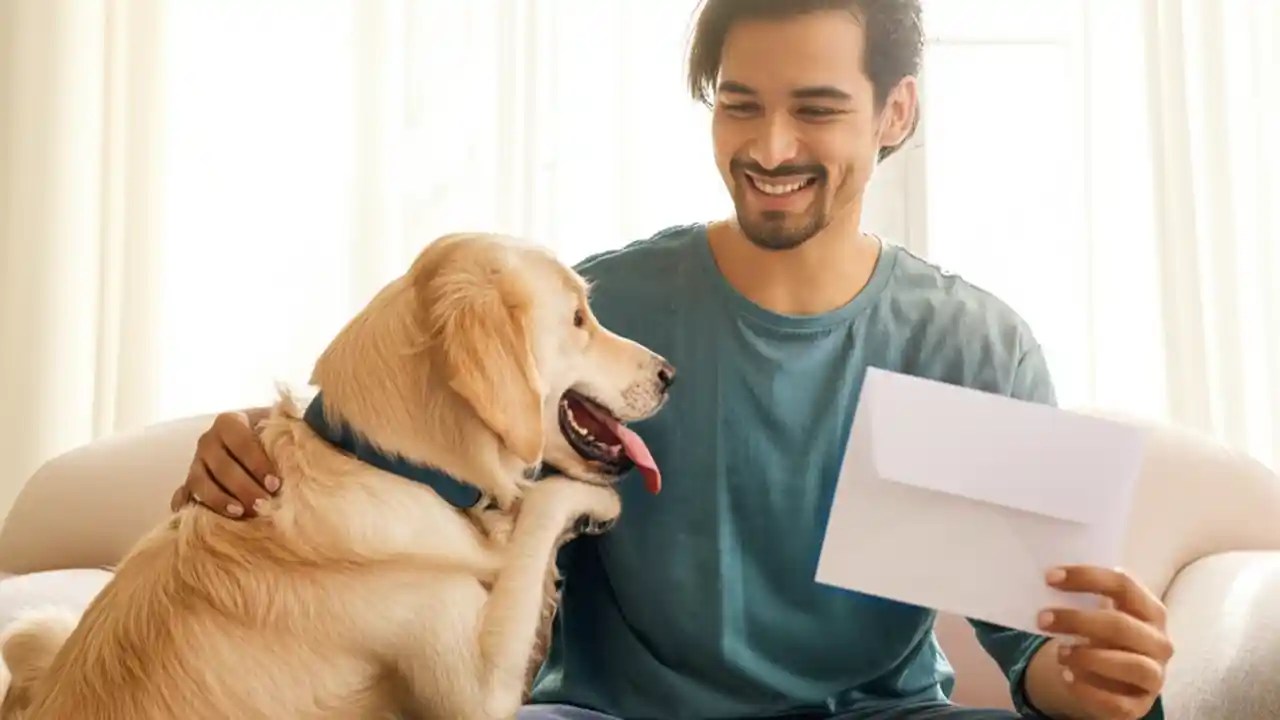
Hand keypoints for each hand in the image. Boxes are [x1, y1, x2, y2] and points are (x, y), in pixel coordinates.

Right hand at [170, 409, 278, 517]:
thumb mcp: (278, 428)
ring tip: (240, 513)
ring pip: (201, 482)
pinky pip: (187, 494)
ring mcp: (196, 462)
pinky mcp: (191, 482)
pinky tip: (209, 517)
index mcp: (229, 422)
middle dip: (243, 487)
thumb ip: (287, 432)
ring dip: (220, 499)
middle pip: (222, 465)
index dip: (257, 464)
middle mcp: (209, 440)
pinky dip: (196, 505)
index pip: (241, 442)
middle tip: (263, 504)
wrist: (255, 442)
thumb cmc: (270, 437)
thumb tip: (307, 437)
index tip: (275, 484)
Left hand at [1038, 565, 1173, 718]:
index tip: (1050, 577)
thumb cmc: (1103, 636)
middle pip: (1120, 625)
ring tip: (1059, 652)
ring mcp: (1154, 676)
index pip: (1123, 585)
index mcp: (1151, 610)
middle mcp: (1159, 643)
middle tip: (1042, 619)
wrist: (1112, 678)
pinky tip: (1066, 677)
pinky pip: (1117, 703)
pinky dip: (1088, 690)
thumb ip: (1084, 598)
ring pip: (1131, 665)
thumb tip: (1047, 580)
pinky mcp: (1140, 707)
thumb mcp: (1100, 614)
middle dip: (1077, 620)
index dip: (1086, 578)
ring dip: (1089, 657)